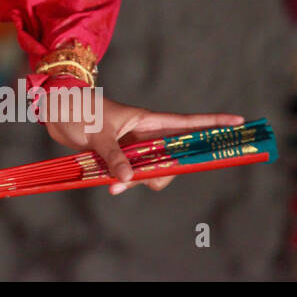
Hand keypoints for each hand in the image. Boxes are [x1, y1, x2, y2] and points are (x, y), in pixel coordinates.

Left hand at [40, 94, 245, 194]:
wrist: (56, 110)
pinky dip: (125, 183)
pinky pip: (133, 176)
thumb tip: (129, 180)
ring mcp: (133, 147)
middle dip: (164, 173)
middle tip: (141, 179)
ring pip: (153, 172)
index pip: (188, 123)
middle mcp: (146, 135)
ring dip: (140, 182)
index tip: (240, 122)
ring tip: (115, 184)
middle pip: (173, 159)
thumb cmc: (79, 110)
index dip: (214, 124)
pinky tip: (111, 186)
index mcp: (149, 121)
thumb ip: (115, 156)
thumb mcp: (99, 132)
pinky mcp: (118, 157)